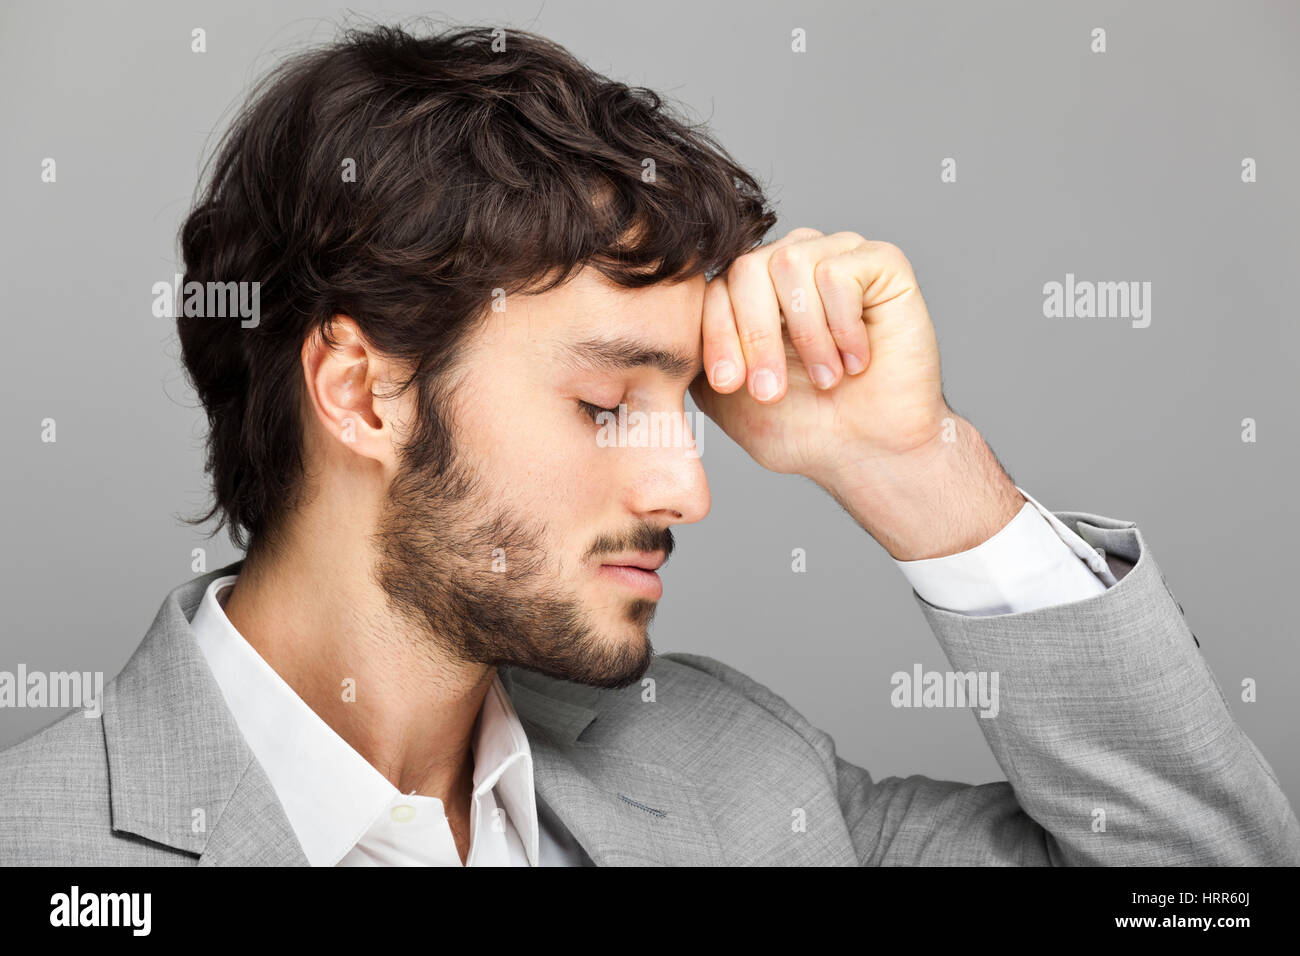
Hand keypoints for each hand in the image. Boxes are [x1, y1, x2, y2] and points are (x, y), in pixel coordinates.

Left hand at [689, 227, 1022, 558]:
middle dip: (753, 336)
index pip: (715, 288)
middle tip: (770, 391)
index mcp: (752, 291)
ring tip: (826, 380)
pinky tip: (857, 361)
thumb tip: (653, 335)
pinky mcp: (881, 262)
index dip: (716, 335)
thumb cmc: (804, 428)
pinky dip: (843, 326)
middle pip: (747, 269)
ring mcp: (837, 256)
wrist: (868, 452)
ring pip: (791, 264)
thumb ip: (694, 358)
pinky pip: (840, 271)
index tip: (726, 384)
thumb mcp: (728, 397)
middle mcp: (792, 263)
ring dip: (805, 336)